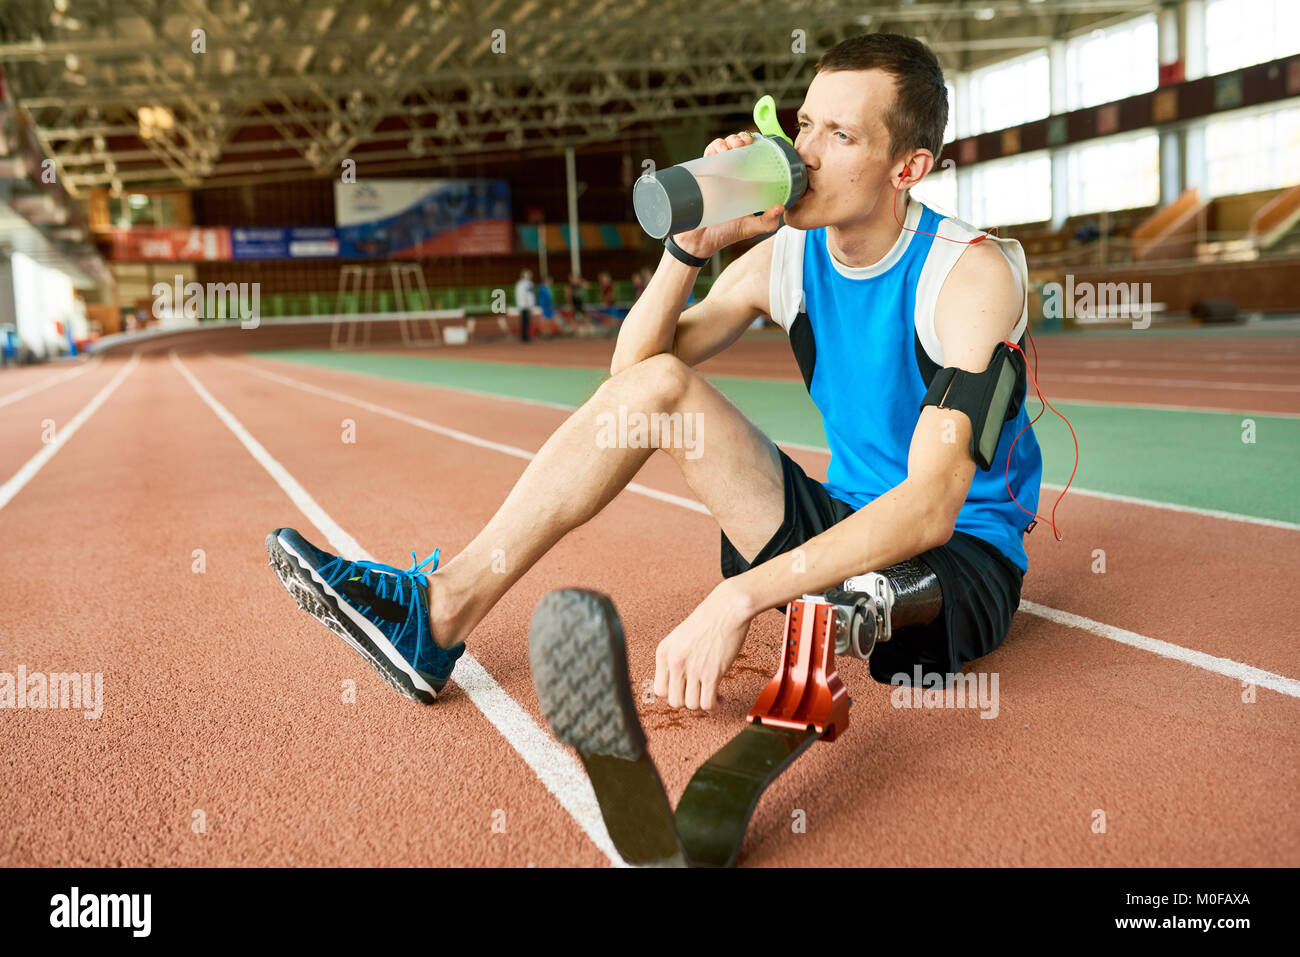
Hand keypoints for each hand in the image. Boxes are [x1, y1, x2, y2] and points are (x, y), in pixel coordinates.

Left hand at [653, 583, 752, 710]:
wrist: (727, 608)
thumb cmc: (708, 620)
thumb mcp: (680, 638)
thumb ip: (676, 658)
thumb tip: (680, 685)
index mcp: (663, 652)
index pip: (659, 690)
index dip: (675, 693)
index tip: (687, 689)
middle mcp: (674, 662)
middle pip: (674, 701)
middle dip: (689, 701)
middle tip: (700, 692)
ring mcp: (692, 668)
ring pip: (691, 705)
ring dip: (703, 703)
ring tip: (713, 694)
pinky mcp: (711, 674)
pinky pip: (707, 704)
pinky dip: (715, 706)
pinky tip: (721, 698)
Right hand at [673, 131, 785, 258]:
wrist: (698, 241)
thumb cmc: (724, 234)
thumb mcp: (749, 228)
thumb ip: (766, 222)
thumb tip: (780, 207)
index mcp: (746, 183)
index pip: (754, 156)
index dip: (757, 145)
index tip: (759, 145)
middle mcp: (732, 175)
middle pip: (739, 146)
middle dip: (743, 138)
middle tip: (745, 144)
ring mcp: (717, 173)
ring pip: (725, 145)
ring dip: (731, 139)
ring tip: (734, 146)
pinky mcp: (703, 173)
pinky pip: (709, 153)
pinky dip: (715, 146)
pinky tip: (721, 149)